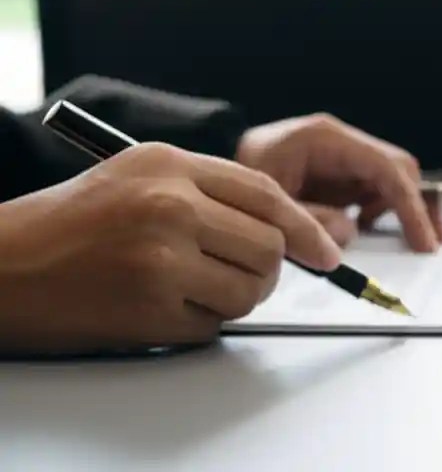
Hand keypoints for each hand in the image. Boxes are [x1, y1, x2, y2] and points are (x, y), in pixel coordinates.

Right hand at [0, 143, 340, 353]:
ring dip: (232, 299)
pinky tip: (156, 306)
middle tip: (233, 274)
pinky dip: (196, 324)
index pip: (267, 194)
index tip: (327, 252)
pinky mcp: (150, 307)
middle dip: (266, 270)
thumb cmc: (64, 223)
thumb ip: (209, 191)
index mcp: (169, 165)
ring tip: (187, 288)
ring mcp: (161, 258)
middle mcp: (170, 205)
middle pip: (270, 246)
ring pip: (251, 289)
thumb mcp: (136, 176)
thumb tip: (285, 230)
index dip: (306, 227)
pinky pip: (212, 325)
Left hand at [235, 114, 441, 251]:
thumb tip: (351, 233)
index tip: (424, 242)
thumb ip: (310, 219)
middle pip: (399, 168)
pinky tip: (369, 228)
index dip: (410, 206)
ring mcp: (342, 155)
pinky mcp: (339, 171)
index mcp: (325, 139)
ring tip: (408, 241)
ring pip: (392, 178)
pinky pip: (375, 188)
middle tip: (430, 245)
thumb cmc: (234, 182)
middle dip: (419, 206)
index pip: (385, 169)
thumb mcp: (268, 204)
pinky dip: (383, 210)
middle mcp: (341, 141)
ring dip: (403, 209)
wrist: (213, 175)